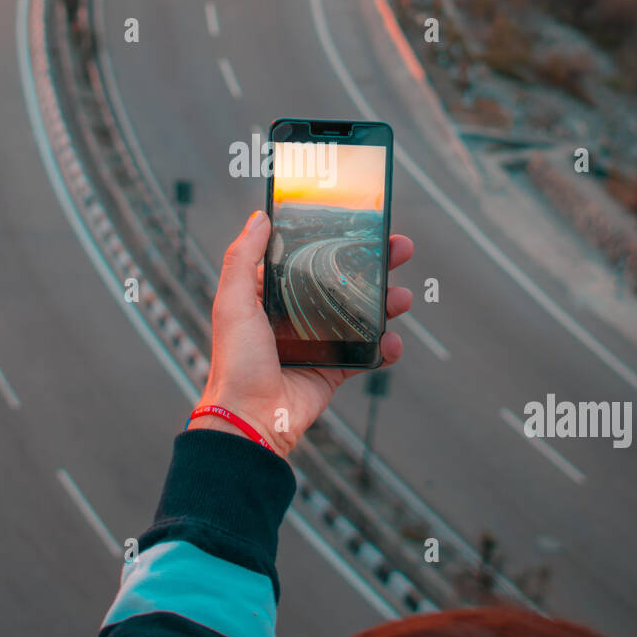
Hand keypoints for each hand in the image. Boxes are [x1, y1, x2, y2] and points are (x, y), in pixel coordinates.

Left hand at [187, 210, 413, 458]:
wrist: (250, 420)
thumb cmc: (235, 362)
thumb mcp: (232, 302)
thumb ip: (242, 258)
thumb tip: (259, 217)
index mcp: (270, 295)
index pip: (307, 258)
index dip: (334, 240)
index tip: (362, 225)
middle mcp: (295, 315)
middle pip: (342, 281)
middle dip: (375, 264)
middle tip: (400, 249)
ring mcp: (317, 342)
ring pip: (361, 314)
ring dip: (387, 303)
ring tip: (403, 297)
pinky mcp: (333, 370)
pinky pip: (366, 354)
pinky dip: (386, 348)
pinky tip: (394, 342)